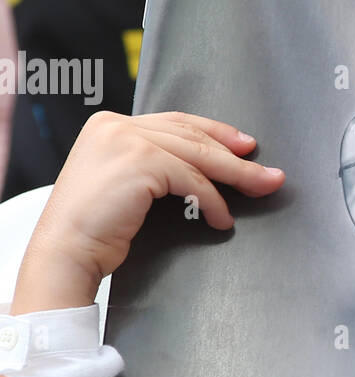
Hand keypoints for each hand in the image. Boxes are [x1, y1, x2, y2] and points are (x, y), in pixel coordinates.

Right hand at [11, 110, 283, 315]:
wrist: (65, 253)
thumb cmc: (93, 230)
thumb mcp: (122, 185)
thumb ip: (149, 165)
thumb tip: (200, 168)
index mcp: (108, 124)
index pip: (174, 122)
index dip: (214, 132)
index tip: (244, 145)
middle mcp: (115, 125)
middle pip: (191, 135)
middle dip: (235, 153)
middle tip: (268, 170)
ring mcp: (126, 139)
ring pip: (198, 154)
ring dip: (237, 175)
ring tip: (264, 188)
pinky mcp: (140, 161)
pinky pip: (192, 180)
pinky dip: (212, 200)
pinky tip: (221, 219)